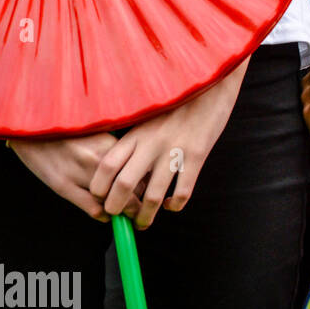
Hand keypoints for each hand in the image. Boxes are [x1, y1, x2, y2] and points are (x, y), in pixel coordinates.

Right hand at [9, 133, 139, 222]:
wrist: (32, 129)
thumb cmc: (70, 133)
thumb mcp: (98, 137)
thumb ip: (118, 153)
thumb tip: (141, 173)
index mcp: (111, 146)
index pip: (142, 171)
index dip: (149, 186)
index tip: (151, 194)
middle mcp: (99, 159)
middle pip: (132, 189)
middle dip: (139, 204)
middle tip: (142, 213)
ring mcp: (81, 173)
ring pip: (114, 202)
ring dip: (122, 212)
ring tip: (125, 216)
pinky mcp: (63, 185)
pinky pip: (92, 208)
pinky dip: (102, 215)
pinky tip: (104, 215)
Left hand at [89, 61, 248, 228]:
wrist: (210, 84)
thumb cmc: (179, 100)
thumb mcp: (151, 115)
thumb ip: (136, 136)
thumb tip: (120, 161)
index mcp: (137, 133)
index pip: (106, 165)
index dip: (99, 187)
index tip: (100, 198)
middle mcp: (151, 143)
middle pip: (123, 184)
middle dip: (116, 207)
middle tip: (117, 217)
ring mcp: (174, 151)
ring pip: (152, 195)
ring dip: (145, 216)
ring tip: (143, 223)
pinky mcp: (197, 156)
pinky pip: (182, 191)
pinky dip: (174, 205)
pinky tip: (171, 206)